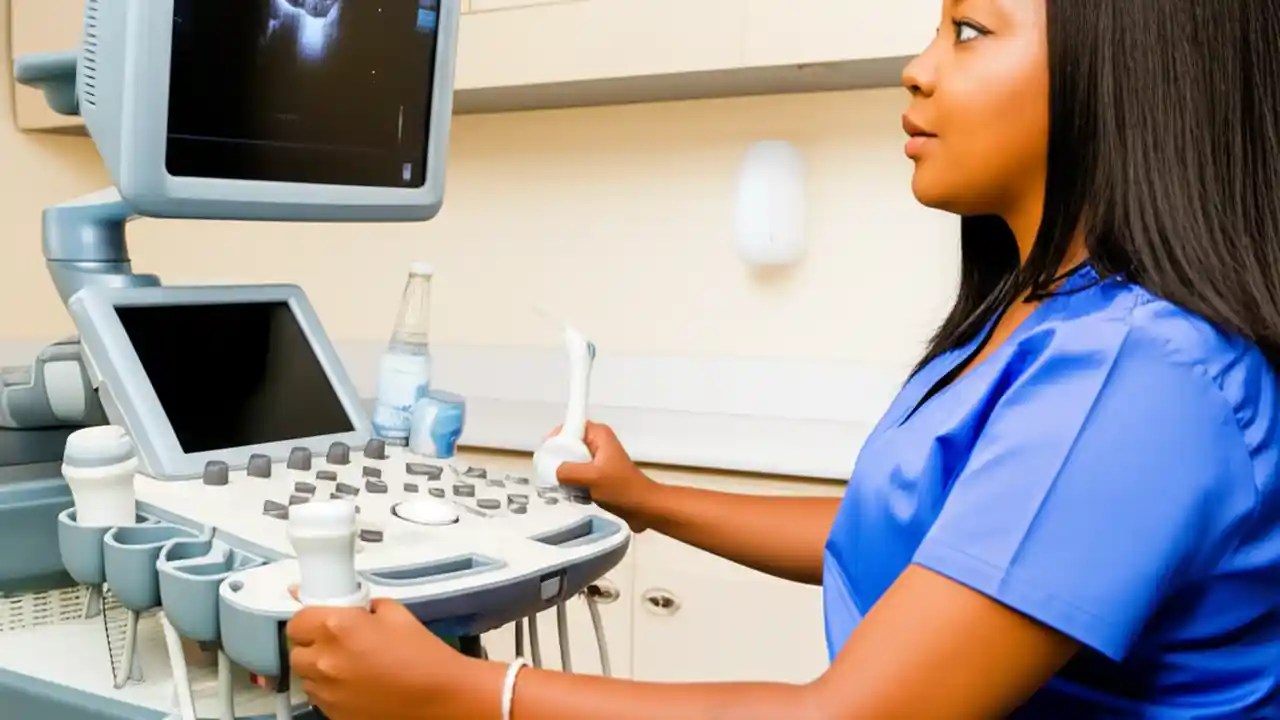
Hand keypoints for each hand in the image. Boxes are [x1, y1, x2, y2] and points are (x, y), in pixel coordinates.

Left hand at [287, 598, 499, 719]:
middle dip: (311, 645)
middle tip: (334, 643)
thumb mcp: (396, 613)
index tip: (320, 621)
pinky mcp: (333, 714)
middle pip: (295, 651)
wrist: (439, 694)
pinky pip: (319, 697)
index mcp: (337, 627)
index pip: (297, 621)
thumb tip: (348, 607)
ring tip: (346, 666)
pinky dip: (329, 689)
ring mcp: (326, 691)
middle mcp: (325, 660)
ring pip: (305, 677)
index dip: (308, 620)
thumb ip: (365, 607)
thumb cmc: (421, 652)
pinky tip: (354, 685)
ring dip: (318, 669)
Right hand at [552, 421, 659, 531]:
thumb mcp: (591, 477)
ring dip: (566, 476)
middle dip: (559, 460)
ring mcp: (597, 460)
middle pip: (567, 445)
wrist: (643, 507)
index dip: (557, 438)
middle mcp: (597, 443)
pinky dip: (573, 485)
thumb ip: (568, 471)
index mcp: (598, 434)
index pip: (570, 425)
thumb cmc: (622, 489)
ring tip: (568, 488)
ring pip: (570, 462)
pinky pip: (576, 475)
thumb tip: (553, 472)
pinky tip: (576, 495)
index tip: (549, 454)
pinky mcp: (597, 475)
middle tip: (555, 475)